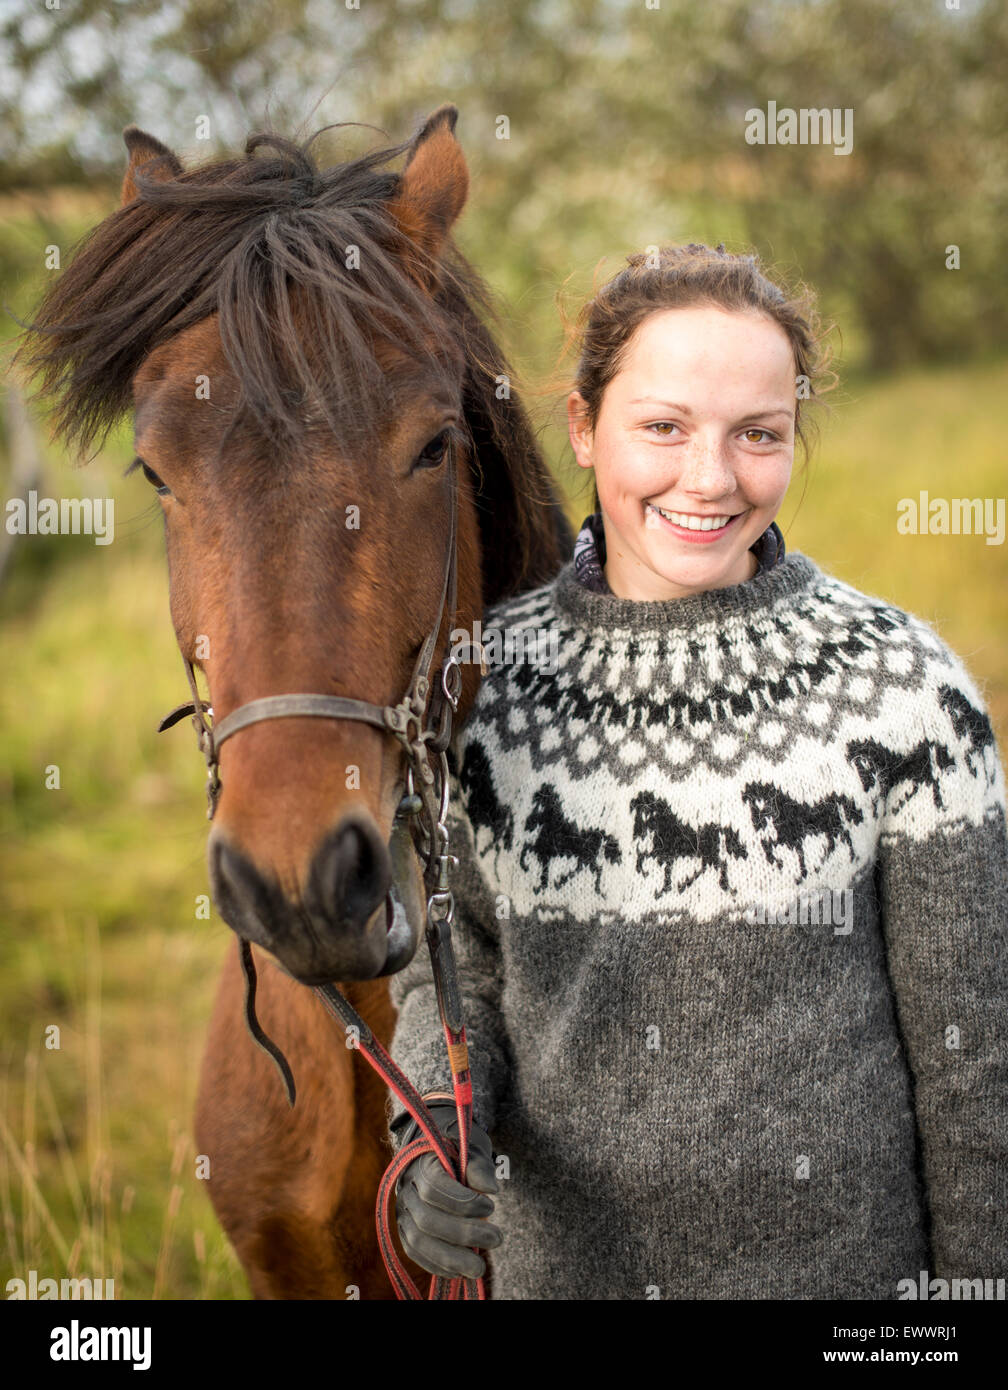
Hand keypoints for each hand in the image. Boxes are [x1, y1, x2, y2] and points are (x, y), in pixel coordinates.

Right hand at [395, 1101, 500, 1279]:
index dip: (463, 1202)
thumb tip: (491, 1188)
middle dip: (464, 1234)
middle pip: (427, 1219)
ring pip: (418, 1241)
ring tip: (479, 1268)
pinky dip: (437, 1265)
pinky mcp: (405, 1230)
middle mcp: (406, 1189)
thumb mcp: (471, 1146)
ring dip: (451, 1258)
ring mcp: (402, 1212)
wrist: (434, 1150)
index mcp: (420, 1163)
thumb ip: (479, 1166)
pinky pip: (415, 1253)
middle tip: (497, 1238)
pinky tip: (460, 1272)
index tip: (491, 1207)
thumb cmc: (457, 1148)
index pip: (435, 1187)